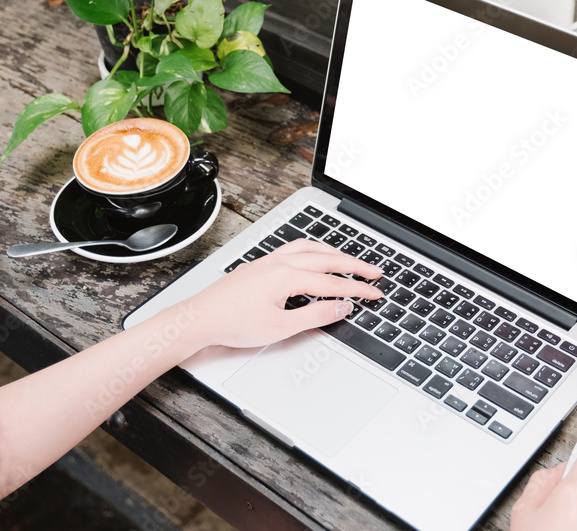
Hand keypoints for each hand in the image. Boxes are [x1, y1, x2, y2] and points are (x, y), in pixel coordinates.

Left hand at [172, 239, 382, 352]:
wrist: (200, 319)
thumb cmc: (232, 323)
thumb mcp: (281, 327)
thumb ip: (316, 314)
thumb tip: (341, 306)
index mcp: (287, 275)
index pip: (333, 282)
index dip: (358, 289)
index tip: (375, 294)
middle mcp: (279, 262)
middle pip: (327, 259)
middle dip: (355, 266)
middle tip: (375, 272)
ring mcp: (269, 260)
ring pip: (311, 249)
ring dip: (335, 254)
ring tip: (351, 262)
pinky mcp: (261, 264)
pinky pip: (295, 249)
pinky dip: (314, 250)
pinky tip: (316, 256)